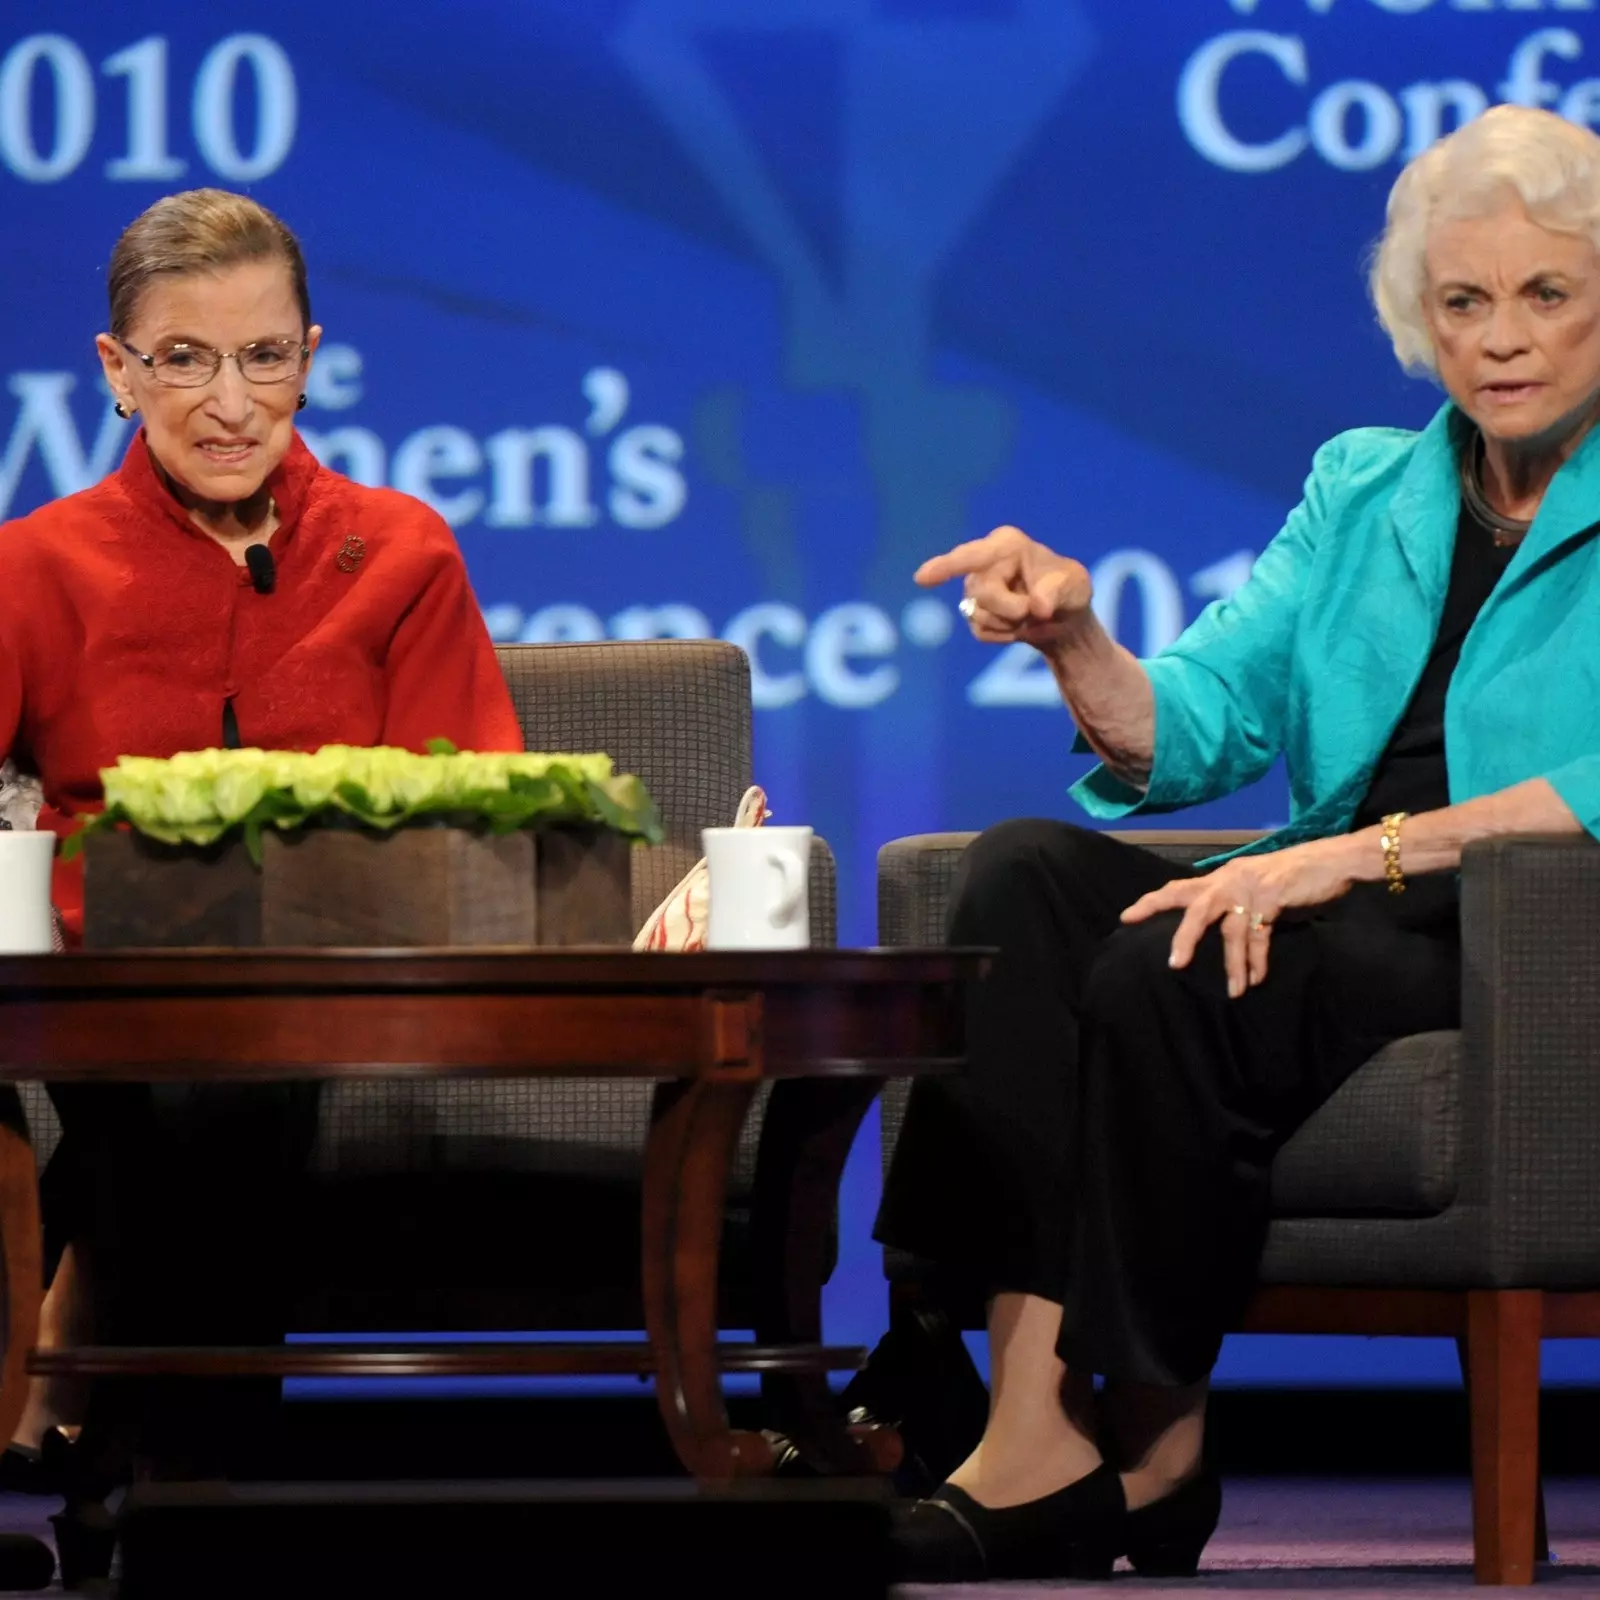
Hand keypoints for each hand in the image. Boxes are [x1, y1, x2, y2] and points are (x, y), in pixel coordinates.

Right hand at [916, 525, 1092, 648]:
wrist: (1063, 620)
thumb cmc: (1069, 592)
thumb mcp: (1076, 588)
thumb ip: (1058, 593)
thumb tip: (1037, 606)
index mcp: (1007, 545)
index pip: (972, 557)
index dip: (946, 566)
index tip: (921, 578)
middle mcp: (985, 564)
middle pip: (982, 594)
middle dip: (1011, 610)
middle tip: (1036, 611)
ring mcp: (975, 588)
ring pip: (979, 615)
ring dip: (1009, 624)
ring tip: (1028, 615)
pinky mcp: (973, 612)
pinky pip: (980, 631)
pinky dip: (1003, 635)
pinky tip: (1016, 626)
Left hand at [1120, 836, 1366, 997]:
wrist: (1333, 861)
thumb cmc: (1294, 877)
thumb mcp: (1255, 887)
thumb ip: (1235, 903)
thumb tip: (1220, 930)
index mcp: (1221, 876)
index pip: (1178, 888)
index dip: (1152, 902)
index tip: (1126, 917)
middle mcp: (1229, 878)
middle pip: (1194, 906)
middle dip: (1184, 936)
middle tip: (1174, 964)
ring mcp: (1250, 887)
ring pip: (1231, 930)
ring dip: (1233, 964)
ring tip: (1234, 991)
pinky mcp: (1273, 897)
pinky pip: (1259, 935)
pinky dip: (1258, 959)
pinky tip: (1257, 978)